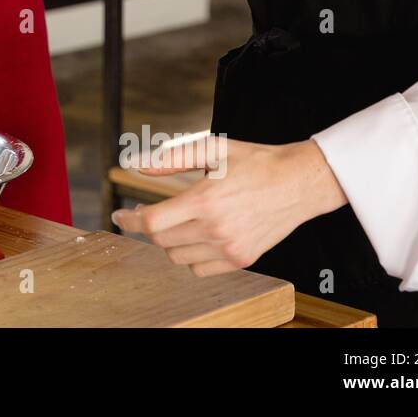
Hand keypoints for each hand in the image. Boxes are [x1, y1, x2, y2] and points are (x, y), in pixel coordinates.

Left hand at [112, 136, 347, 276]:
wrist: (299, 183)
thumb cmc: (255, 161)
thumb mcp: (212, 149)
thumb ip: (172, 158)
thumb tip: (139, 166)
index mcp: (205, 200)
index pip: (151, 221)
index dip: (128, 219)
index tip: (119, 214)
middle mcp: (216, 229)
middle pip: (160, 240)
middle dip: (146, 226)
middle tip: (145, 213)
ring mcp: (230, 248)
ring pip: (177, 256)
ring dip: (168, 240)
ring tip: (179, 220)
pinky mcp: (242, 259)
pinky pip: (199, 268)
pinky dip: (191, 255)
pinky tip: (197, 236)